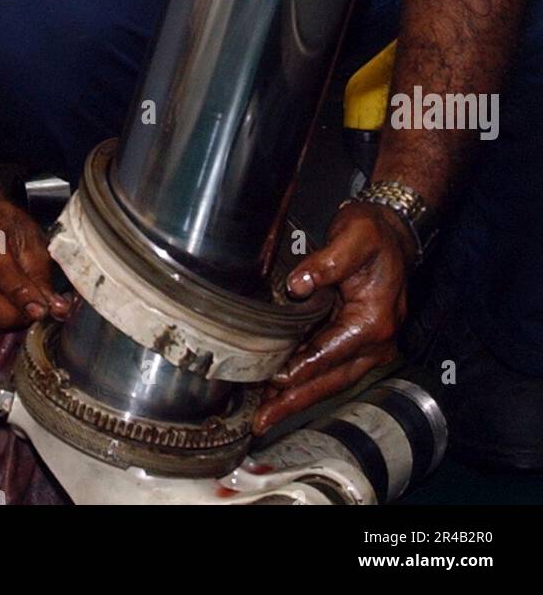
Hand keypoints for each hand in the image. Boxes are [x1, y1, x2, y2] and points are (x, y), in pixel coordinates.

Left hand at [252, 201, 415, 433]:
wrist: (391, 233)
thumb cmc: (372, 234)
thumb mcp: (352, 236)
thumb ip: (326, 262)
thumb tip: (297, 286)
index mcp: (373, 321)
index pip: (329, 352)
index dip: (300, 368)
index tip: (273, 380)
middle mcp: (375, 342)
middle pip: (330, 380)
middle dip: (295, 401)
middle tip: (261, 420)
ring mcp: (369, 347)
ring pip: (330, 381)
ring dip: (298, 397)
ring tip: (265, 414)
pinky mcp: (358, 344)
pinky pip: (331, 369)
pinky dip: (307, 382)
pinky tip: (282, 390)